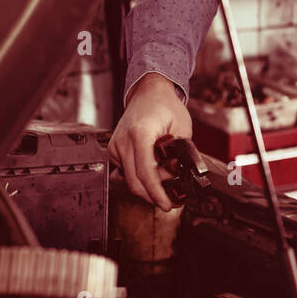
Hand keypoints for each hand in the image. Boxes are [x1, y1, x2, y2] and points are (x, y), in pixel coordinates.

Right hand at [109, 72, 190, 210]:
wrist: (148, 92)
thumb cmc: (166, 106)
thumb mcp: (182, 128)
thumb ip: (179, 153)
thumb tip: (177, 175)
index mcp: (141, 134)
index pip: (146, 172)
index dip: (157, 192)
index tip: (166, 205)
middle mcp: (123, 141)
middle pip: (134, 181)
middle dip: (152, 196)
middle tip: (169, 203)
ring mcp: (115, 145)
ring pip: (129, 179)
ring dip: (147, 187)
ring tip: (166, 189)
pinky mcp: (113, 149)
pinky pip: (126, 171)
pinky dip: (139, 177)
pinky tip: (154, 175)